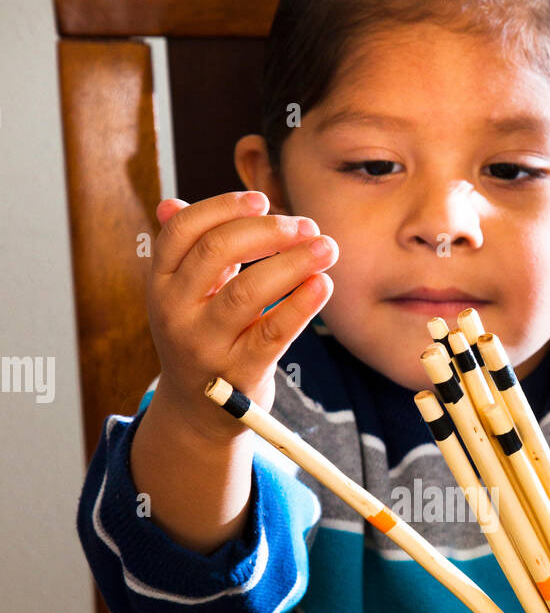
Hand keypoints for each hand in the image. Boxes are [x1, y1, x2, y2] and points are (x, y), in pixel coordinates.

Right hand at [147, 192, 338, 441]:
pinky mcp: (240, 373)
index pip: (182, 231)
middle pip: (217, 252)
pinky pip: (274, 332)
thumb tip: (170, 204)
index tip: (262, 199)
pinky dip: (301, 304)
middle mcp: (175, 313)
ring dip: (293, 262)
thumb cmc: (202, 337)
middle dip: (268, 231)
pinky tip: (322, 284)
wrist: (198, 412)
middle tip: (307, 225)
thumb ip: (187, 252)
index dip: (223, 207)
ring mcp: (206, 346)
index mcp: (159, 284)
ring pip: (249, 291)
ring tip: (326, 248)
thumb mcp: (184, 296)